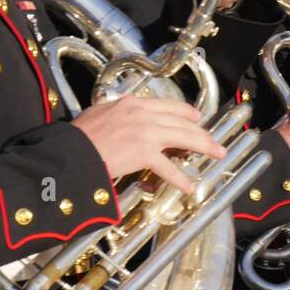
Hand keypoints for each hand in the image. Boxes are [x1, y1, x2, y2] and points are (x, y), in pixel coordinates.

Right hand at [72, 97, 223, 194]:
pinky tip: (189, 186)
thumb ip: (116, 112)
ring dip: (204, 146)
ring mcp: (145, 132)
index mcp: (132, 103)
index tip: (196, 117)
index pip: (168, 105)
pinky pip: (168, 167)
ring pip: (184, 137)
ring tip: (217, 154)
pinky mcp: (144, 152)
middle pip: (182, 120)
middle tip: (214, 140)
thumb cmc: (79, 136)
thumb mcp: (100, 113)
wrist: (72, 150)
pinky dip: (180, 178)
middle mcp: (142, 113)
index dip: (186, 112)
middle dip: (202, 131)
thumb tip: (120, 114)